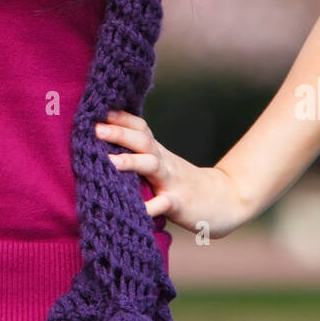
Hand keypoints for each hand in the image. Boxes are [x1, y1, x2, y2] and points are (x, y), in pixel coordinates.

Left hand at [95, 110, 249, 238]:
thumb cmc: (183, 183)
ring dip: (131, 162)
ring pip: (152, 166)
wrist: (224, 201)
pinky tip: (134, 210)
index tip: (98, 110)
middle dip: (119, 134)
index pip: (140, 128)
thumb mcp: (163, 165)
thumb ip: (141, 155)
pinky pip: (162, 204)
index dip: (121, 118)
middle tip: (95, 129)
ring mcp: (172, 182)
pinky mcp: (179, 203)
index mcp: (158, 152)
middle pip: (143, 141)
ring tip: (110, 161)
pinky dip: (148, 207)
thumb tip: (107, 144)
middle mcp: (164, 162)